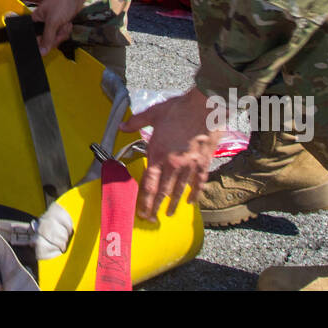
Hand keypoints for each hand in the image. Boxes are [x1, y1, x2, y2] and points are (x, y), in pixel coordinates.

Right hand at [32, 0, 87, 55]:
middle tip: (60, 30)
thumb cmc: (61, 1)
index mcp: (35, 20)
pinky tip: (68, 23)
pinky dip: (67, 30)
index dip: (40, 43)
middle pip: (46, 40)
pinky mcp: (60, 25)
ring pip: (55, 38)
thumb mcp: (53, 21)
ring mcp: (52, 25)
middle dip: (56, 36)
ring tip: (65, 24)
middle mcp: (42, 24)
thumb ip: (47, 38)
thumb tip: (42, 52)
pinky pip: (62, 34)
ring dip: (63, 33)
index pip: (34, 37)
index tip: (46, 47)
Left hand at [120, 88, 218, 220]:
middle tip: (151, 219)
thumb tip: (122, 126)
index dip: (145, 200)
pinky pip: (198, 183)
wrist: (205, 107)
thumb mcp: (154, 113)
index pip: (149, 183)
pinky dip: (195, 194)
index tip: (142, 211)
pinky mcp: (203, 163)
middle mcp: (173, 164)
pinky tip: (191, 202)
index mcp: (158, 153)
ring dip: (173, 203)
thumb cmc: (179, 109)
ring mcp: (189, 165)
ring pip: (179, 190)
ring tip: (168, 214)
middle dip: (156, 207)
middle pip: (162, 191)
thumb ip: (136, 122)